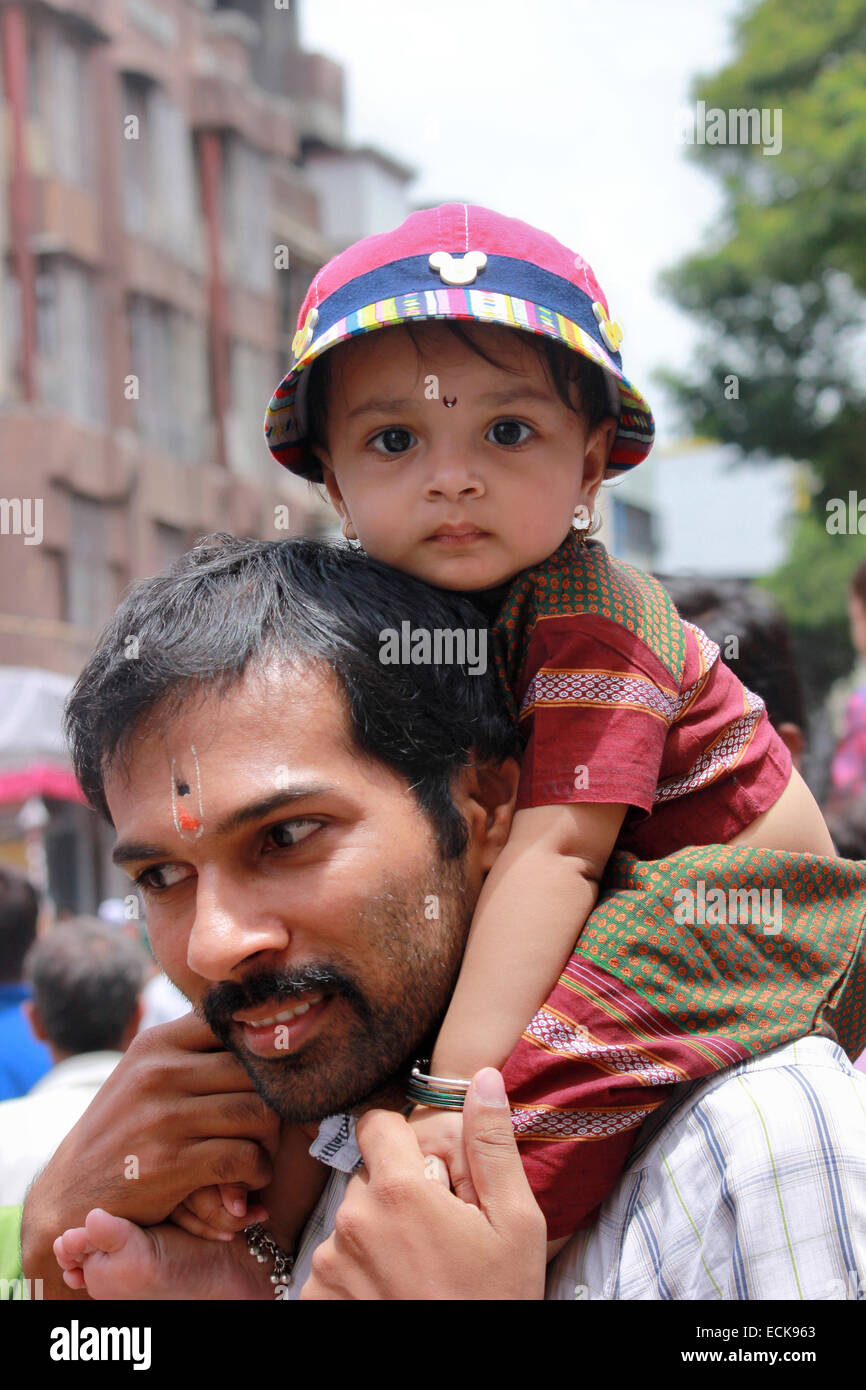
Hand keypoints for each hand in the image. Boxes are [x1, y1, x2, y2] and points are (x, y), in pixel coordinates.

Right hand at [22, 1012, 279, 1296]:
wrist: (71, 1192)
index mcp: (158, 1042)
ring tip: (262, 1152)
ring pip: (257, 1113)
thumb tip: (264, 1025)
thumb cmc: (126, 1128)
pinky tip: (249, 1179)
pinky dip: (257, 1172)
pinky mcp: (168, 1164)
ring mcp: (162, 1117)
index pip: (237, 1027)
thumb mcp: (146, 1073)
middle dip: (275, 1102)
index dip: (264, 1055)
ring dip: (271, 1140)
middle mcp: (158, 1071)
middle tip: (273, 1127)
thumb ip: (195, 1049)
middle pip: (256, 1072)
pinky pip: (243, 1158)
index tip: (271, 1080)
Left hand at [301, 1068, 546, 1299]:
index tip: (428, 1167)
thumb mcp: (515, 1224)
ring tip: (419, 1271)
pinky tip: (394, 1295)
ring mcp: (328, 1266)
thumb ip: (492, 1145)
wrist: (471, 1386)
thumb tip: (482, 1079)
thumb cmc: (496, 1304)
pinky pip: (333, 1265)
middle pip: (367, 1176)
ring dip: (378, 1236)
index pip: (377, 1123)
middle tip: (437, 1233)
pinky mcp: (316, 1301)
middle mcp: (352, 1222)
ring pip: (351, 1222)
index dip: (405, 1137)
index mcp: (399, 1191)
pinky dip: (359, 1274)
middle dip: (398, 1192)